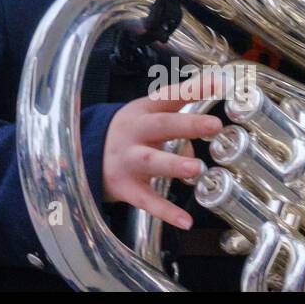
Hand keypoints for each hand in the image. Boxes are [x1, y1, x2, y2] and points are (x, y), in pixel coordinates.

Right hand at [102, 81, 223, 230]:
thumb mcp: (147, 118)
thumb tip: (199, 142)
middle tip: (214, 124)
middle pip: (161, 125)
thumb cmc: (129, 133)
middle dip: (188, 124)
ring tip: (196, 168)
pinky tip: (185, 220)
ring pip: (151, 160)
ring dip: (174, 163)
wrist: (84, 154)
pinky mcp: (126, 187)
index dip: (194, 89)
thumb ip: (178, 124)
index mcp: (143, 110)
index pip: (170, 96)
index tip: (220, 83)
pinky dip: (165, 211)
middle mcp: (135, 132)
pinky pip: (147, 200)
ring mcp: (128, 159)